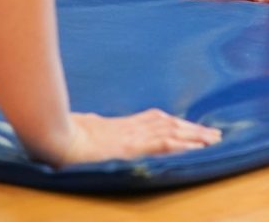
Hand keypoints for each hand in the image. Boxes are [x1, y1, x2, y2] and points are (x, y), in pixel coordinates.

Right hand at [40, 109, 221, 165]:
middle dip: (192, 129)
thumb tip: (89, 126)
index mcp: (119, 124)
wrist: (54, 133)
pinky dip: (184, 145)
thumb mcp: (80, 127)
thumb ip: (90, 128)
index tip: (188, 125)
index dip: (174, 123)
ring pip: (173, 132)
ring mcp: (132, 135)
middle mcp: (130, 127)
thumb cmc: (60, 131)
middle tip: (213, 133)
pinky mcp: (132, 145)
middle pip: (169, 124)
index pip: (154, 121)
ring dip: (195, 136)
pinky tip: (198, 148)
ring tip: (214, 140)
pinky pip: (165, 144)